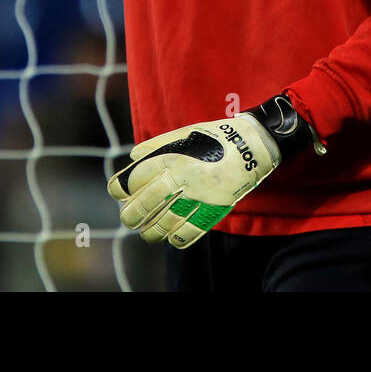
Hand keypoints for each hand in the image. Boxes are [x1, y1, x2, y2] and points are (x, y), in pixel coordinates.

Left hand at [108, 94, 320, 248]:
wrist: (251, 145)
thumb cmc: (215, 136)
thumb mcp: (185, 133)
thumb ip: (157, 145)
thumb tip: (133, 156)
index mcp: (171, 157)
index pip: (135, 179)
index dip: (120, 189)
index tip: (119, 193)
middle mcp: (182, 178)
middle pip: (145, 204)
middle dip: (131, 215)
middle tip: (129, 219)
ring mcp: (199, 195)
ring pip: (165, 222)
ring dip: (151, 231)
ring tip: (147, 233)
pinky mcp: (214, 208)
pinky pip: (191, 230)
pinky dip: (177, 238)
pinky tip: (170, 238)